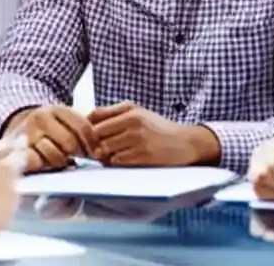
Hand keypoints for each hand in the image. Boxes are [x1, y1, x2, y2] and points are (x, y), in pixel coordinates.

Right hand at [6, 105, 98, 171]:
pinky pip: (37, 162)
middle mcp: (41, 117)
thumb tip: (103, 146)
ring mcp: (28, 133)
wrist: (16, 126)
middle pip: (70, 142)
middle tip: (78, 158)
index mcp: (57, 109)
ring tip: (62, 160)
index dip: (93, 143)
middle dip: (77, 154)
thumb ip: (83, 127)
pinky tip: (47, 164)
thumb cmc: (49, 128)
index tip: (97, 153)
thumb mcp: (64, 120)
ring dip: (61, 162)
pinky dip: (44, 166)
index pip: (83, 126)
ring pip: (55, 155)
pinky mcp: (18, 149)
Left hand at [88, 102, 216, 166]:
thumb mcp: (138, 112)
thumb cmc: (158, 128)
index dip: (88, 129)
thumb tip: (87, 120)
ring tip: (114, 155)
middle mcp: (133, 123)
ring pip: (106, 150)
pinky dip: (117, 163)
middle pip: (97, 135)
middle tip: (99, 149)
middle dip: (95, 144)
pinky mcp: (144, 156)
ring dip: (105, 155)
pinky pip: (118, 161)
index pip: (96, 118)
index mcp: (130, 111)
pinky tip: (125, 160)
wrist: (186, 142)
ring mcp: (139, 140)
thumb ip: (113, 113)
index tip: (91, 136)